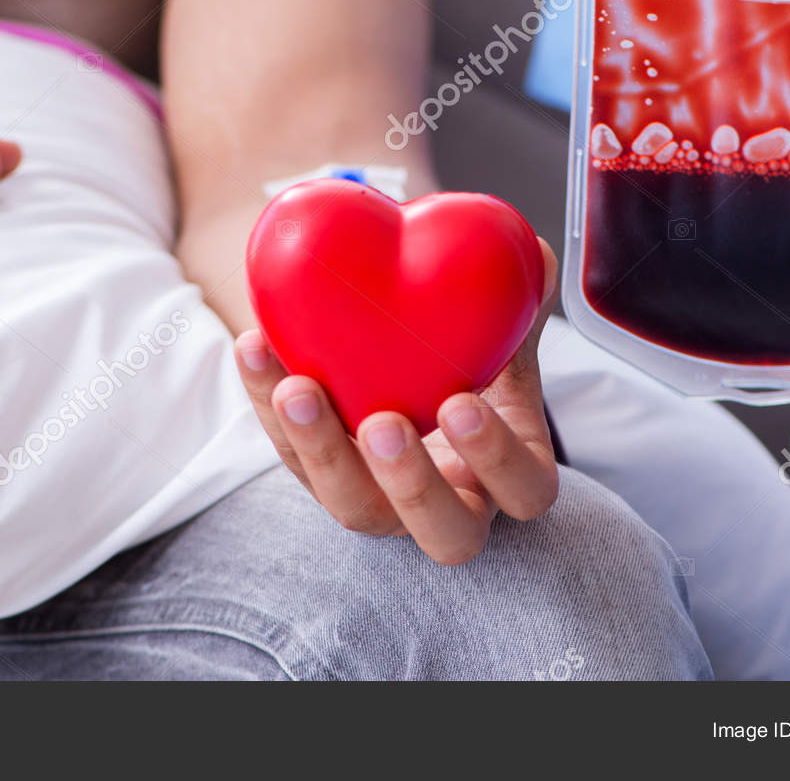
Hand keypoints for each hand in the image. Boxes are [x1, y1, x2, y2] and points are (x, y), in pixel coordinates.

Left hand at [233, 239, 560, 565]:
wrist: (406, 364)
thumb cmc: (470, 361)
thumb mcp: (502, 335)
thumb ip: (519, 301)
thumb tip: (534, 256)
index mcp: (508, 473)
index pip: (524, 490)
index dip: (496, 458)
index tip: (463, 403)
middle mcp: (448, 502)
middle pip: (442, 533)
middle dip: (411, 483)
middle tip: (385, 424)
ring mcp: (379, 498)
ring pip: (351, 505)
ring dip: (321, 449)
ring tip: (297, 388)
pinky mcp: (318, 474)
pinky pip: (289, 450)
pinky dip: (266, 398)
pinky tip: (255, 345)